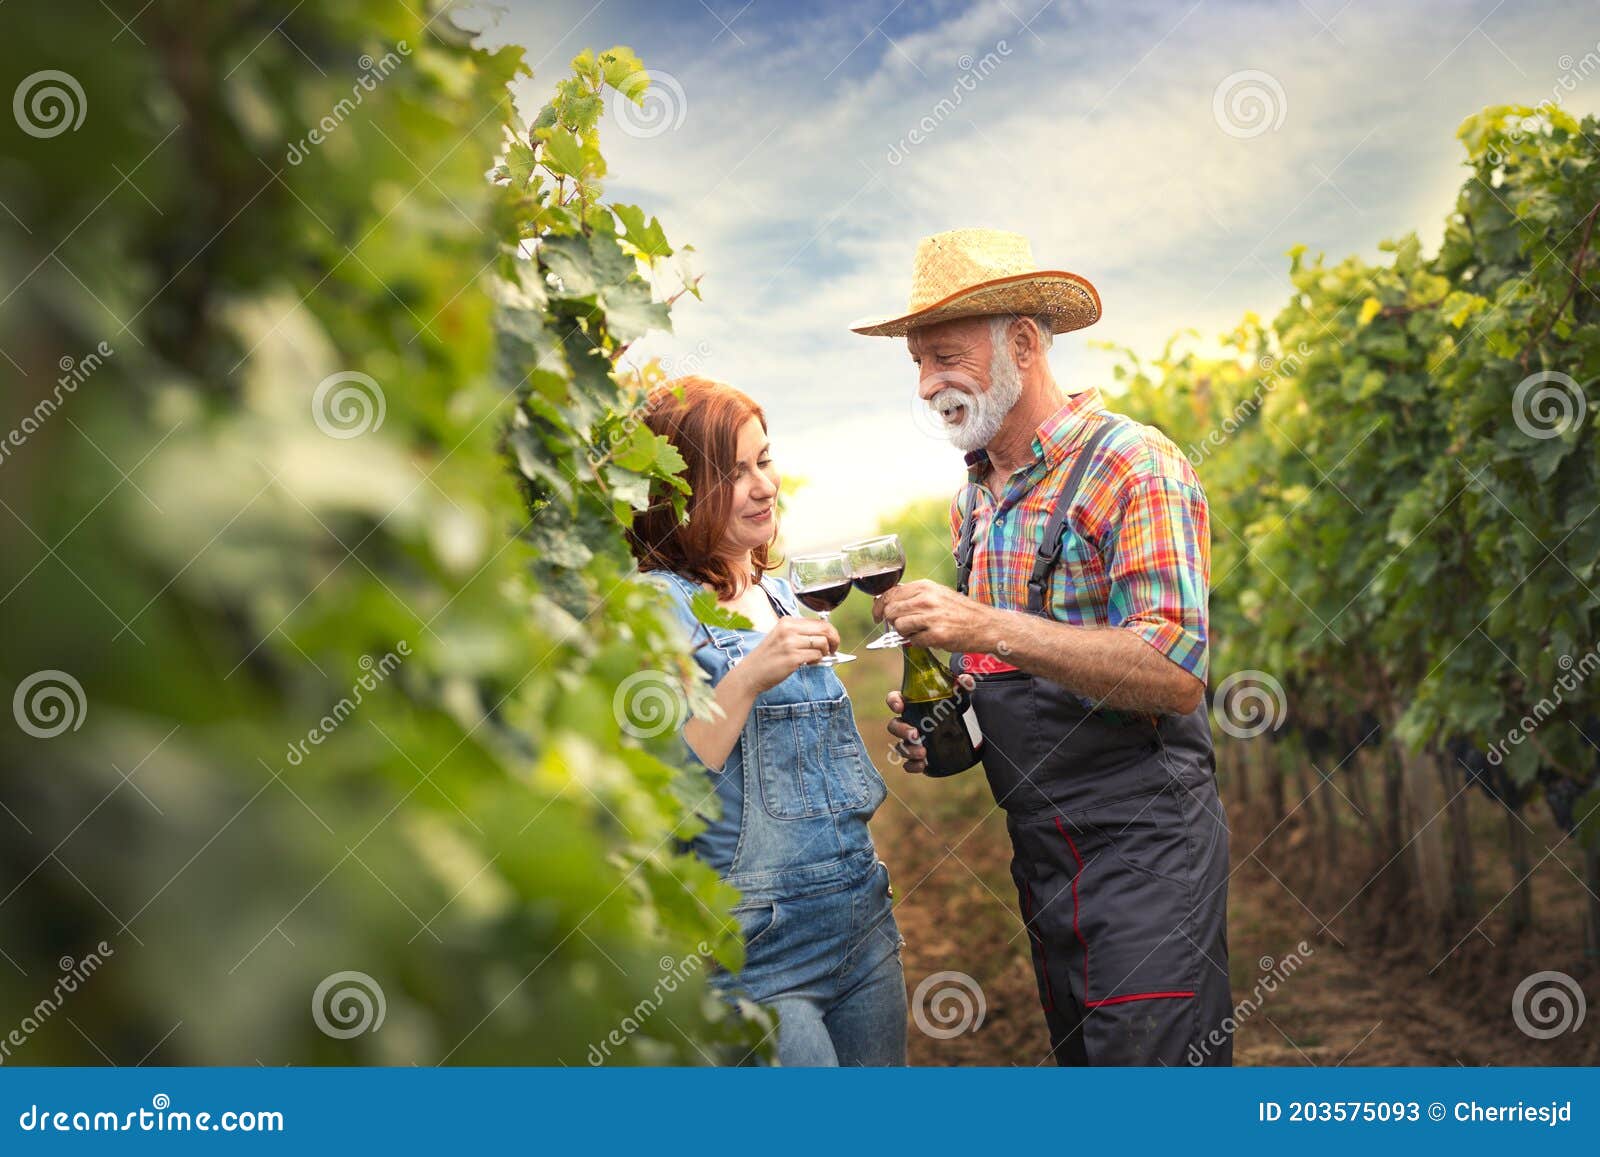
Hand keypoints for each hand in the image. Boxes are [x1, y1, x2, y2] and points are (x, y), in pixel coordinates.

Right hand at [735, 616, 839, 692]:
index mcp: (786, 621)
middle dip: (834, 640)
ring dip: (824, 653)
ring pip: (822, 643)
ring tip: (815, 659)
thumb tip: (826, 635)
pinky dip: (817, 661)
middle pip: (825, 629)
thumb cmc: (768, 658)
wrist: (750, 673)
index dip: (830, 632)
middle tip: (833, 651)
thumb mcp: (781, 638)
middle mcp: (788, 629)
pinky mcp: (792, 657)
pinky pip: (816, 656)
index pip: (819, 621)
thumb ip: (800, 633)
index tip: (831, 642)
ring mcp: (790, 643)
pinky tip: (808, 663)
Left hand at [878, 580, 992, 651]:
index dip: (878, 607)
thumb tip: (888, 604)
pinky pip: (913, 641)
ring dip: (905, 633)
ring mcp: (931, 617)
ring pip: (899, 626)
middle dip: (892, 622)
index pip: (889, 594)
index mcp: (925, 587)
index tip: (877, 615)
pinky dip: (918, 643)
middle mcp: (926, 599)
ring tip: (919, 632)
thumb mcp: (938, 594)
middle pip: (891, 611)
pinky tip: (930, 639)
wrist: (985, 625)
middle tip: (903, 627)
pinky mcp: (937, 635)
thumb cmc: (960, 611)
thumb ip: (915, 596)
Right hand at [885, 674, 975, 773]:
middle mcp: (908, 722)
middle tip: (916, 734)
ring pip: (900, 746)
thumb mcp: (961, 695)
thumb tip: (966, 681)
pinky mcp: (920, 756)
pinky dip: (912, 766)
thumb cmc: (956, 707)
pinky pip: (909, 763)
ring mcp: (913, 741)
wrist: (968, 730)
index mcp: (913, 704)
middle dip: (901, 731)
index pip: (895, 700)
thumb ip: (964, 685)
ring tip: (923, 752)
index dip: (893, 702)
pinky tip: (922, 765)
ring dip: (908, 750)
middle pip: (894, 725)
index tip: (900, 707)